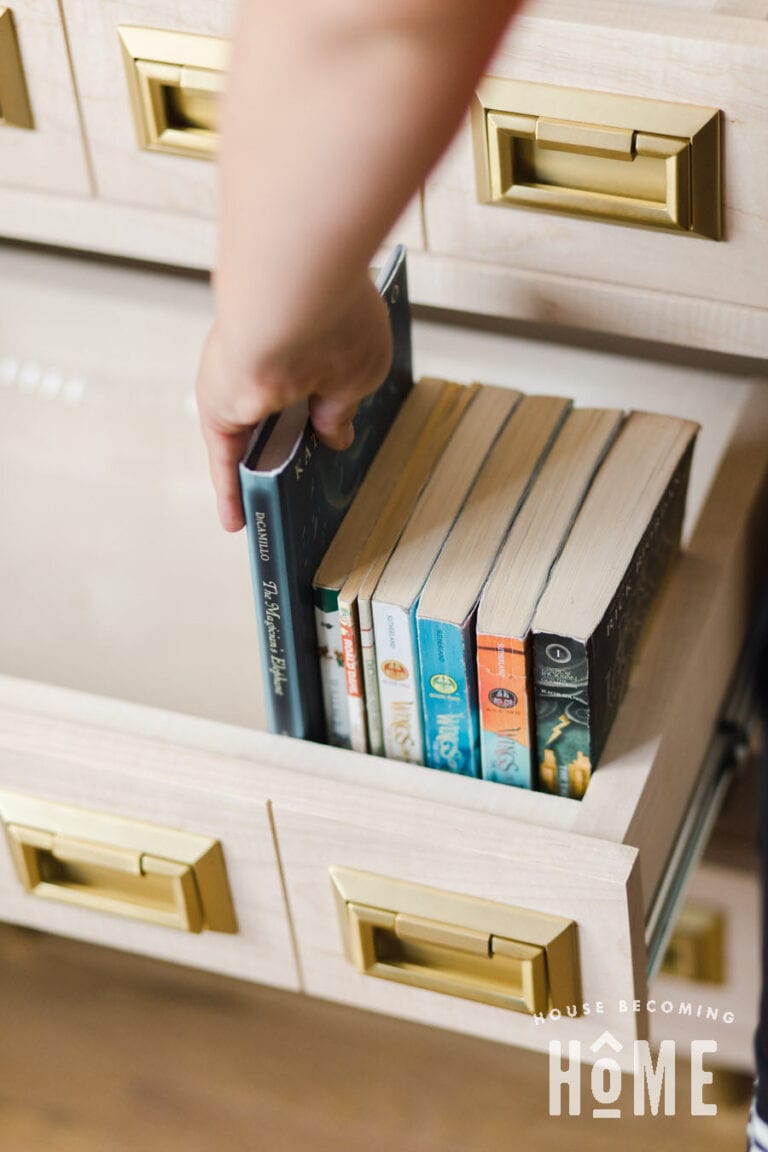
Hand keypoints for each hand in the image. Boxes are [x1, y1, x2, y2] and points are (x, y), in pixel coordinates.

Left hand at [195, 273, 392, 531]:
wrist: (293, 302)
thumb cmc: (335, 319)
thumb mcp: (359, 374)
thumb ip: (342, 409)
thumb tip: (334, 437)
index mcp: (313, 334)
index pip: (313, 381)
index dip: (320, 411)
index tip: (325, 439)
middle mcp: (272, 355)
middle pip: (279, 413)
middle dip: (289, 443)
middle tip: (302, 481)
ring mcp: (245, 381)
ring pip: (252, 437)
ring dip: (261, 469)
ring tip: (275, 510)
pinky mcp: (222, 406)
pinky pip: (226, 457)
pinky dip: (231, 489)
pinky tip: (238, 521)